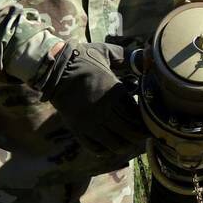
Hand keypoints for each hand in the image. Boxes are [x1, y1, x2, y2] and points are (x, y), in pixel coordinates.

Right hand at [39, 42, 149, 161]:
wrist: (53, 68)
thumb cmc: (82, 58)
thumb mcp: (106, 52)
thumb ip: (128, 56)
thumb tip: (147, 57)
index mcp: (114, 92)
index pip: (137, 114)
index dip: (145, 120)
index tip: (149, 121)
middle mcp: (104, 110)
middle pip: (130, 132)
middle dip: (139, 135)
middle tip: (143, 134)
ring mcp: (90, 122)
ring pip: (115, 144)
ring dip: (124, 144)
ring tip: (128, 141)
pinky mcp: (77, 129)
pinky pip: (95, 147)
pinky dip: (105, 149)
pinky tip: (109, 144)